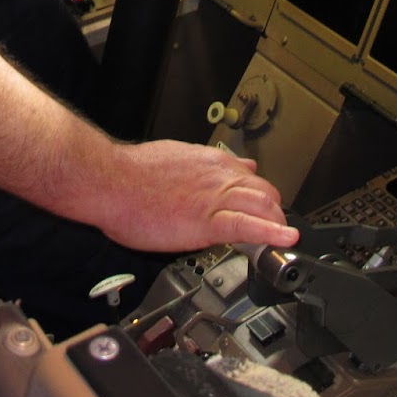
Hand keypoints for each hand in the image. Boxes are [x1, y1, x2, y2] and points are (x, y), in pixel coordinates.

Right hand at [89, 140, 299, 253]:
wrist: (111, 181)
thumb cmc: (131, 175)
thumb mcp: (172, 156)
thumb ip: (198, 164)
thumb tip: (212, 166)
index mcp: (209, 162)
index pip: (248, 175)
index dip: (259, 193)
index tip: (262, 205)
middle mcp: (218, 175)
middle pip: (264, 190)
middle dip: (273, 209)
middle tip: (275, 226)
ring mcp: (215, 198)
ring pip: (263, 206)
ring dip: (277, 222)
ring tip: (283, 237)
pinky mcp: (207, 221)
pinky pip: (249, 227)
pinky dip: (272, 234)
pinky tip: (285, 240)